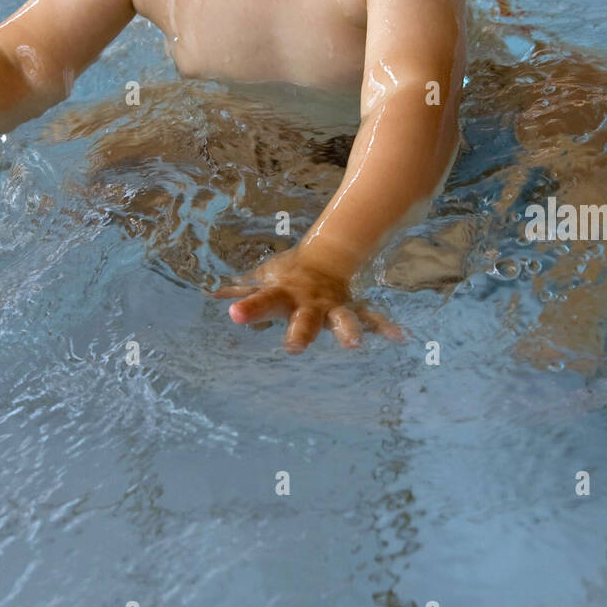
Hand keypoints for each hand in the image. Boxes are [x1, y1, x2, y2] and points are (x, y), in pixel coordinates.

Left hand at [212, 248, 406, 353]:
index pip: (262, 302)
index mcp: (284, 296)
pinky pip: (372, 318)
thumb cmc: (287, 277)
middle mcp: (309, 303)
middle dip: (300, 332)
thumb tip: (206, 293)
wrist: (326, 259)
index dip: (248, 309)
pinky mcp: (353, 310)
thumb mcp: (262, 281)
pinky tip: (400, 338)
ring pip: (342, 319)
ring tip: (354, 346)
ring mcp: (333, 306)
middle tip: (294, 347)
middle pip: (303, 318)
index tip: (233, 314)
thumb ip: (238, 291)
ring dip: (347, 331)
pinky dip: (385, 327)